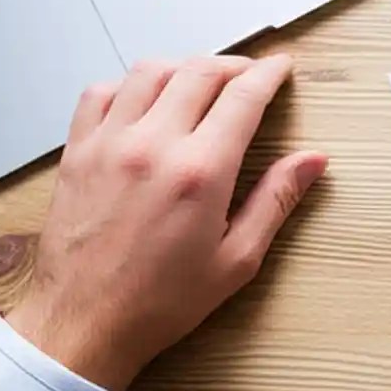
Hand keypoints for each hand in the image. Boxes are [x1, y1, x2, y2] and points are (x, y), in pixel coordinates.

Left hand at [4, 55, 326, 390]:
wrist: (84, 324)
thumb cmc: (160, 301)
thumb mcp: (237, 259)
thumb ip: (276, 200)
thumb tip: (313, 161)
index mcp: (200, 172)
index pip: (244, 96)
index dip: (269, 74)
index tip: (281, 68)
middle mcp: (153, 146)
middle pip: (200, 71)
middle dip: (234, 66)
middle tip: (249, 76)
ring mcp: (109, 144)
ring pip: (151, 71)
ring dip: (184, 67)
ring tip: (201, 83)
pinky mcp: (78, 152)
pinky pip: (102, 93)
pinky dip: (129, 84)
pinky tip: (145, 101)